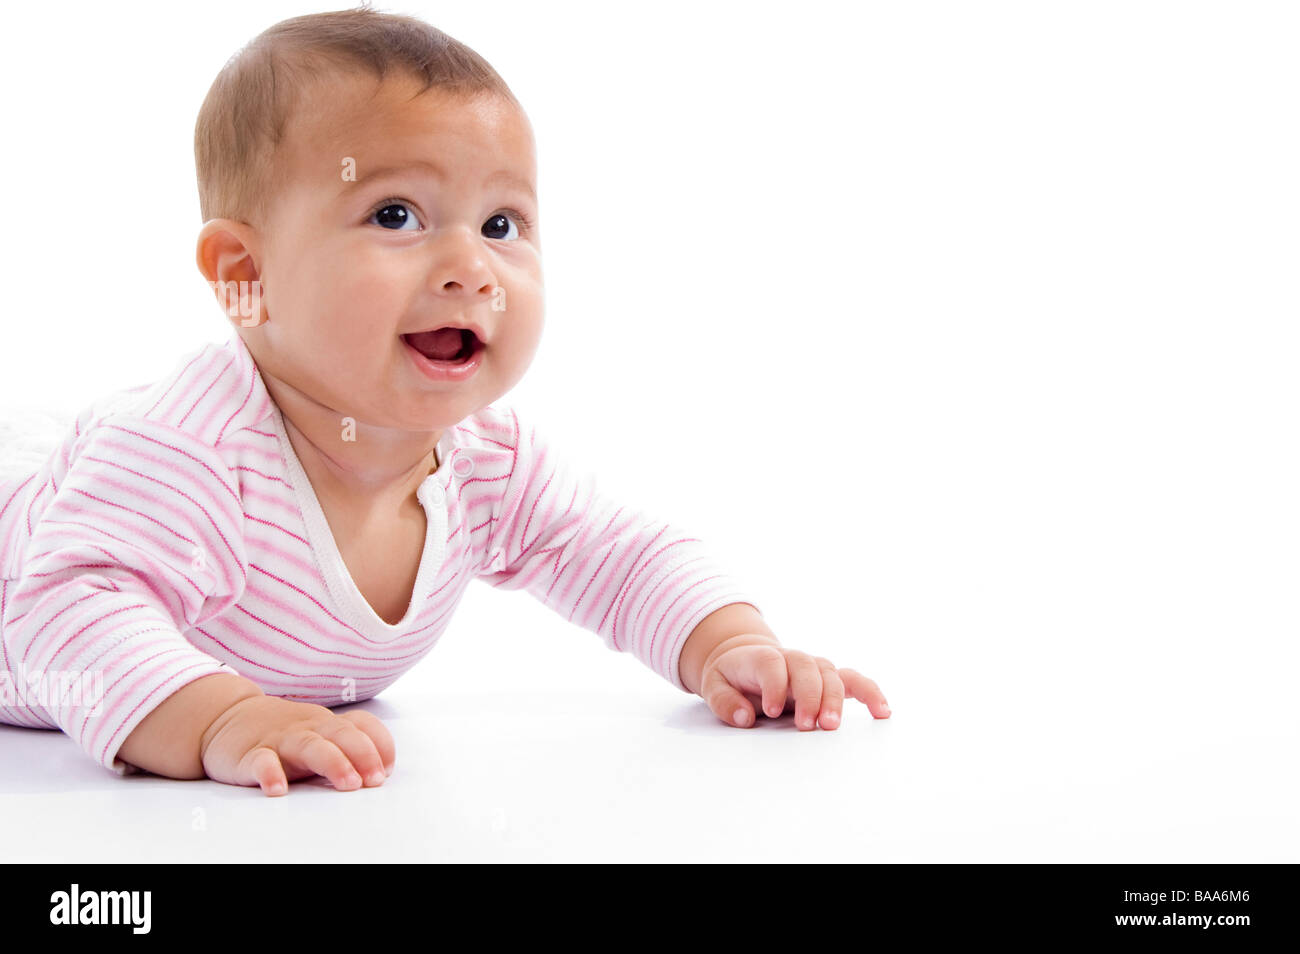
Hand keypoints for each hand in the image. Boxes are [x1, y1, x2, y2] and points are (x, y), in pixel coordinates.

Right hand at [200, 695, 395, 795]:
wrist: (225, 718)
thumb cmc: (283, 731)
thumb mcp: (319, 732)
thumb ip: (348, 745)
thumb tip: (384, 770)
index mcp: (328, 723)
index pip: (362, 724)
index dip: (380, 744)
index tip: (387, 769)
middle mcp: (308, 728)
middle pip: (342, 734)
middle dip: (364, 755)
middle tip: (375, 781)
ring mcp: (280, 739)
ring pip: (310, 746)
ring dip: (333, 763)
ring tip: (349, 784)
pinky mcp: (250, 754)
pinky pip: (262, 761)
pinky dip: (270, 774)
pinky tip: (278, 790)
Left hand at [699, 638, 889, 729]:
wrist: (744, 660)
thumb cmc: (731, 677)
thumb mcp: (714, 686)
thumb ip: (724, 701)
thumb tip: (745, 717)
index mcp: (761, 658)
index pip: (772, 664)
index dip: (774, 685)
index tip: (771, 710)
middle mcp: (792, 659)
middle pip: (807, 669)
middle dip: (810, 696)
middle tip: (807, 725)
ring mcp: (813, 668)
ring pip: (831, 675)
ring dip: (835, 700)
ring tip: (831, 726)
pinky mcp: (828, 680)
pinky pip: (854, 681)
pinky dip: (870, 693)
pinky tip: (882, 712)